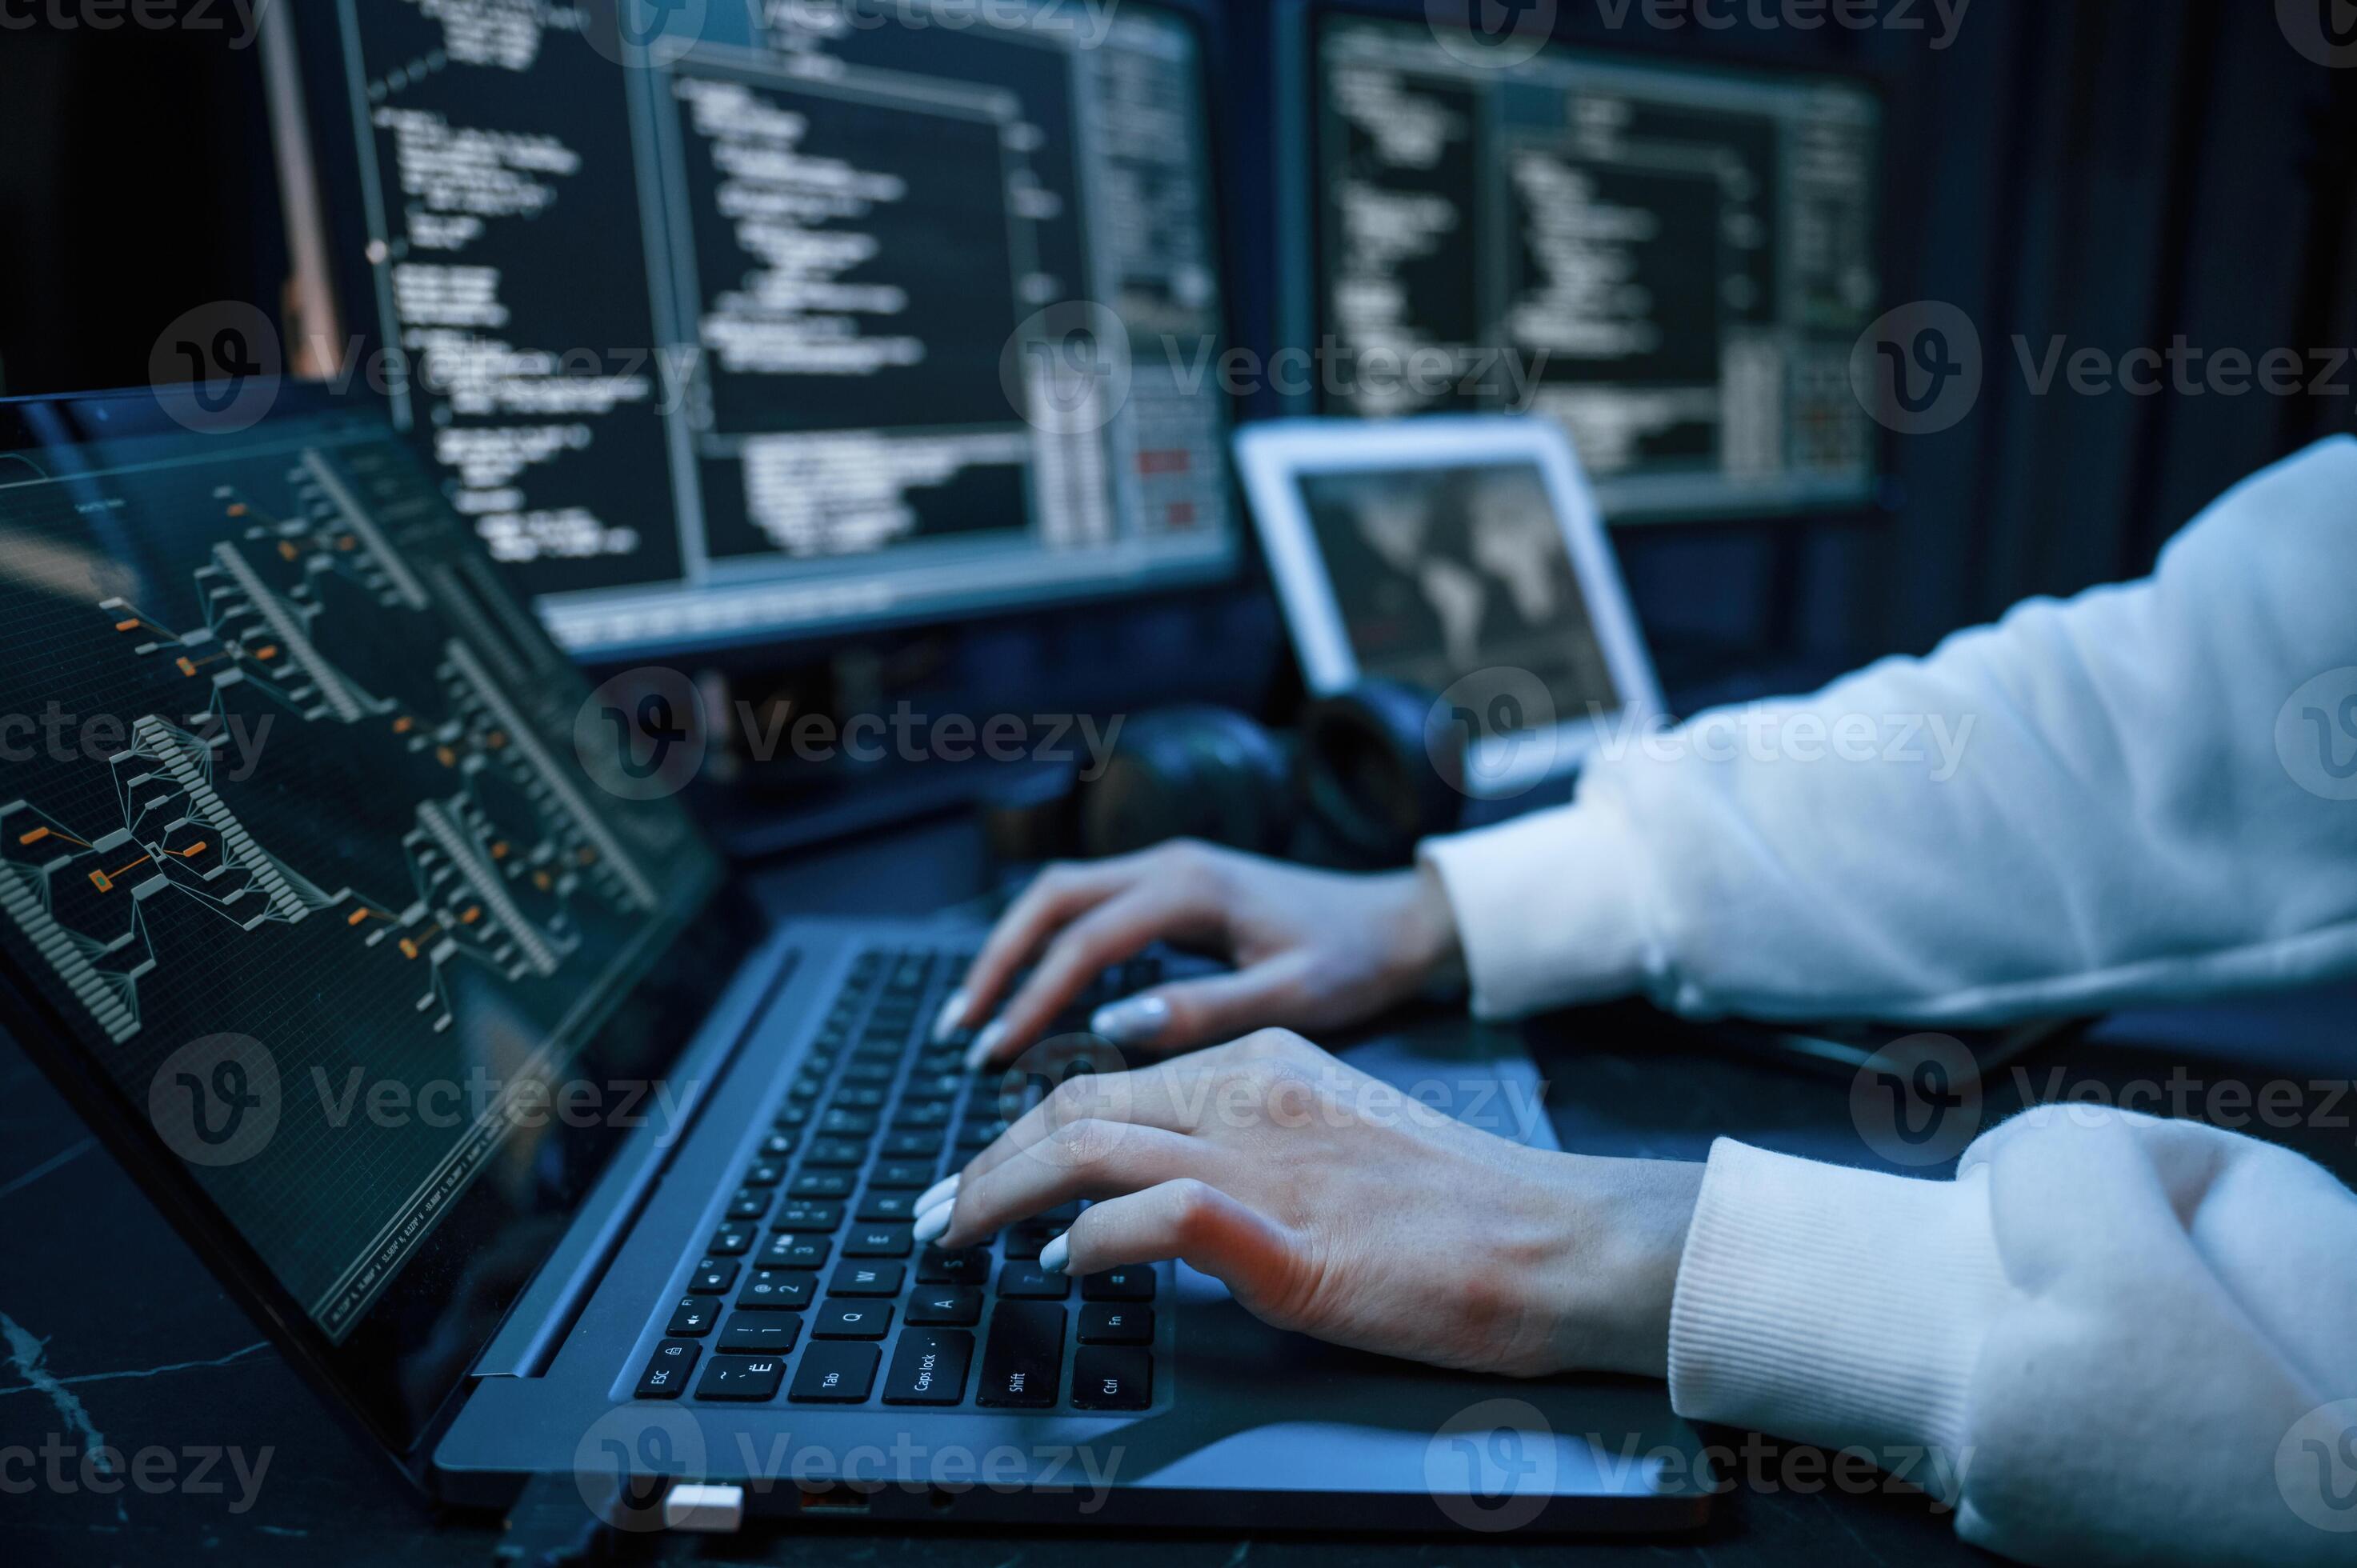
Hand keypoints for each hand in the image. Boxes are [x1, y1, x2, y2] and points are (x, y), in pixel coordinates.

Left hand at [921, 1030, 1703, 1377]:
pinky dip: (1088, 1241)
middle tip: (932, 1217)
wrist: (1558, 1241)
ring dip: (1000, 1195)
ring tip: (955, 1239)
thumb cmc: (1462, 1214)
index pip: (1109, 1085)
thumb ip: (1250, 1155)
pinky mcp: (1283, 1233)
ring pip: (1089, 1144)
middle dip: (984, 1164)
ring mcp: (1265, 1158)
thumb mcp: (1337, 1153)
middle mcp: (1252, 1091)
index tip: (975, 1179)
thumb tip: (1162, 1208)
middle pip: (1077, 1107)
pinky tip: (1060, 1269)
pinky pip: (1150, 1216)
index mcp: (1266, 1062)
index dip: (1023, 1135)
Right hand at [938, 840, 1465, 1069]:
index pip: (1085, 940)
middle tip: (962, 1033)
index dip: (1033, 997)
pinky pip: (1088, 906)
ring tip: (976, 1018)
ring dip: (1013, 950)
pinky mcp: (1172, 886)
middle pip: (1051, 900)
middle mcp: (1168, 865)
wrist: (1398, 921)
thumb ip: (1205, 1010)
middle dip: (998, 964)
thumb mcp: (1292, 997)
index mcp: (1191, 887)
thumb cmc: (1354, 961)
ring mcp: (1167, 869)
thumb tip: (1113, 1024)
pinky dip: (1046, 946)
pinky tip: (1030, 995)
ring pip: (1061, 896)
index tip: (996, 1053)